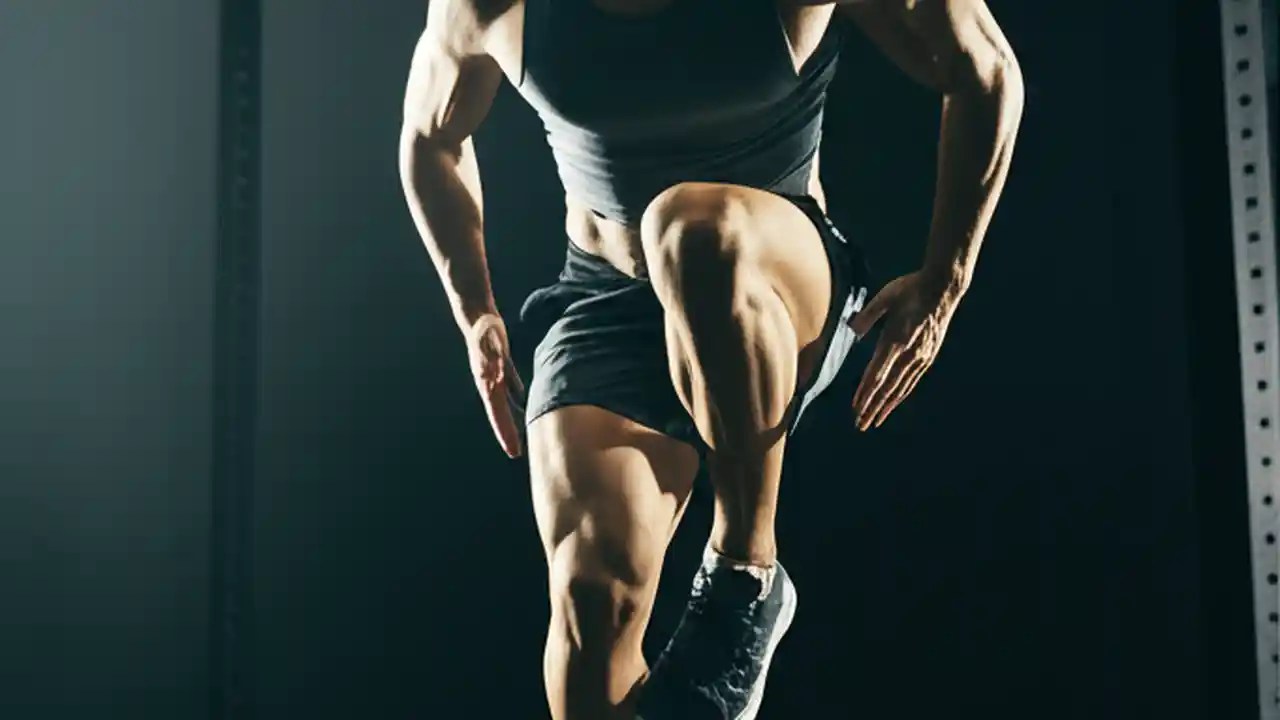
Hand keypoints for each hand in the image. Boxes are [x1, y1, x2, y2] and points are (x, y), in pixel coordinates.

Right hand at [465, 312, 525, 457]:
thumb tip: (497, 381)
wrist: (477, 315)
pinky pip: (512, 386)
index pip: (497, 414)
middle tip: (516, 454)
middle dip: (507, 434)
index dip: (505, 433)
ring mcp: (494, 375)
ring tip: (519, 437)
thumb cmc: (483, 331)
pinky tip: (524, 406)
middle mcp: (489, 383)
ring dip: (511, 420)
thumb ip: (493, 362)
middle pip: (501, 414)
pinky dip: (518, 398)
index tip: (512, 450)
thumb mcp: (489, 347)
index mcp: (487, 383)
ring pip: (505, 404)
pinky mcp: (501, 366)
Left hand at [848, 270, 959, 430]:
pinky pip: (912, 380)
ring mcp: (921, 356)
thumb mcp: (885, 296)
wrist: (943, 287)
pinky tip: (893, 403)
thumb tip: (852, 329)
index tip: (856, 408)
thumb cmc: (911, 288)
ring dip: (886, 406)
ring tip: (874, 420)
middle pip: (888, 387)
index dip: (866, 393)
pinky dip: (901, 395)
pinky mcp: (928, 355)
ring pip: (901, 388)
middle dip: (872, 407)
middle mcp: (910, 353)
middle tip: (860, 425)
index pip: (877, 373)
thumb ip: (868, 315)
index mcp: (896, 340)